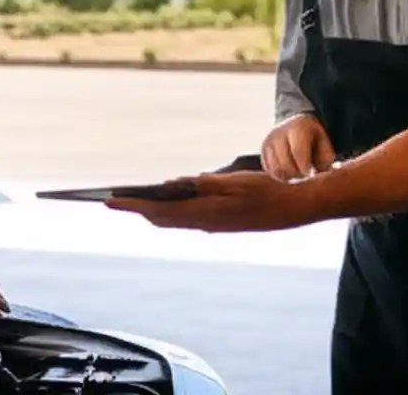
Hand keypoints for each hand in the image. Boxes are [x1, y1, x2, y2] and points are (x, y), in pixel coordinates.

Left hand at [105, 172, 308, 231]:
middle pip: (161, 219)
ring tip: (132, 202)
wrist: (297, 207)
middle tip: (113, 201)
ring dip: (151, 213)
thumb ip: (205, 184)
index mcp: (207, 211)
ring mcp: (213, 226)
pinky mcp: (220, 224)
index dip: (133, 205)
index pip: (159, 210)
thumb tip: (173, 184)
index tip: (110, 201)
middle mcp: (206, 223)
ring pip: (173, 222)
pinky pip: (186, 220)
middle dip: (136, 210)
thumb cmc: (268, 189)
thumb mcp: (236, 181)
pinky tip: (164, 205)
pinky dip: (169, 213)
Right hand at [262, 113, 334, 182]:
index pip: (298, 151)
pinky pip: (269, 170)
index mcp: (298, 127)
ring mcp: (268, 141)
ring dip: (288, 177)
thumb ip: (325, 159)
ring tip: (297, 174)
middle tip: (305, 175)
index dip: (305, 167)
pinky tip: (289, 172)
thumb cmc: (313, 138)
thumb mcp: (324, 144)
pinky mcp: (263, 150)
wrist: (294, 124)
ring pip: (276, 169)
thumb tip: (322, 175)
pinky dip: (280, 175)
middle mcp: (279, 132)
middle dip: (297, 174)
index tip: (311, 174)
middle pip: (285, 163)